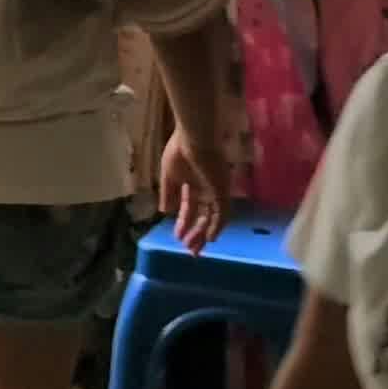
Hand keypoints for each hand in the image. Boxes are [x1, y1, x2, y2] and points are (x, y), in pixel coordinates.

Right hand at [156, 126, 228, 249]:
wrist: (193, 138)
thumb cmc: (179, 152)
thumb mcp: (169, 176)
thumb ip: (168, 194)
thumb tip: (164, 212)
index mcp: (193, 183)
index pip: (190, 208)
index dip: (184, 222)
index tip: (177, 237)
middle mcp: (206, 189)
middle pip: (203, 216)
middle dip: (196, 233)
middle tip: (190, 250)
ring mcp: (215, 191)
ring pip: (212, 218)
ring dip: (204, 233)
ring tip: (195, 249)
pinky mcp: (222, 192)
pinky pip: (222, 214)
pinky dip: (217, 227)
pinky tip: (210, 239)